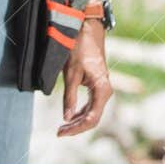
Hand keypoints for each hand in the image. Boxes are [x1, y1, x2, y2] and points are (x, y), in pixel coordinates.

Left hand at [58, 19, 111, 136]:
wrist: (88, 30)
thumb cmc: (79, 49)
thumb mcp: (71, 74)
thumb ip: (69, 97)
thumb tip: (66, 118)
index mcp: (102, 89)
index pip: (91, 118)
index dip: (76, 129)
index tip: (60, 132)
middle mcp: (106, 91)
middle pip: (93, 118)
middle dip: (76, 127)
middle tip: (58, 132)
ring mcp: (103, 88)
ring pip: (93, 113)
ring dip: (78, 121)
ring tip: (62, 126)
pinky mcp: (98, 86)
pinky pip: (92, 105)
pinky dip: (81, 112)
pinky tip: (70, 115)